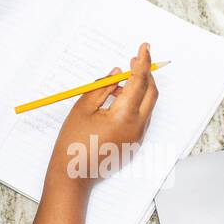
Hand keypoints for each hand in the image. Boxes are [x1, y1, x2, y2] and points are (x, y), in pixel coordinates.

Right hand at [48, 41, 158, 185]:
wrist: (73, 176)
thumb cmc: (72, 143)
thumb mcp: (83, 108)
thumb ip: (102, 88)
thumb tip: (116, 73)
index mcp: (124, 116)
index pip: (139, 81)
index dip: (143, 61)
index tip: (144, 47)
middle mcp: (137, 127)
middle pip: (151, 93)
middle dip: (146, 74)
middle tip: (135, 61)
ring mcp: (138, 137)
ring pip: (148, 106)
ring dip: (139, 89)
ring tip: (118, 84)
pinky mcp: (134, 144)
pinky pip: (141, 118)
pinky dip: (135, 104)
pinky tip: (117, 101)